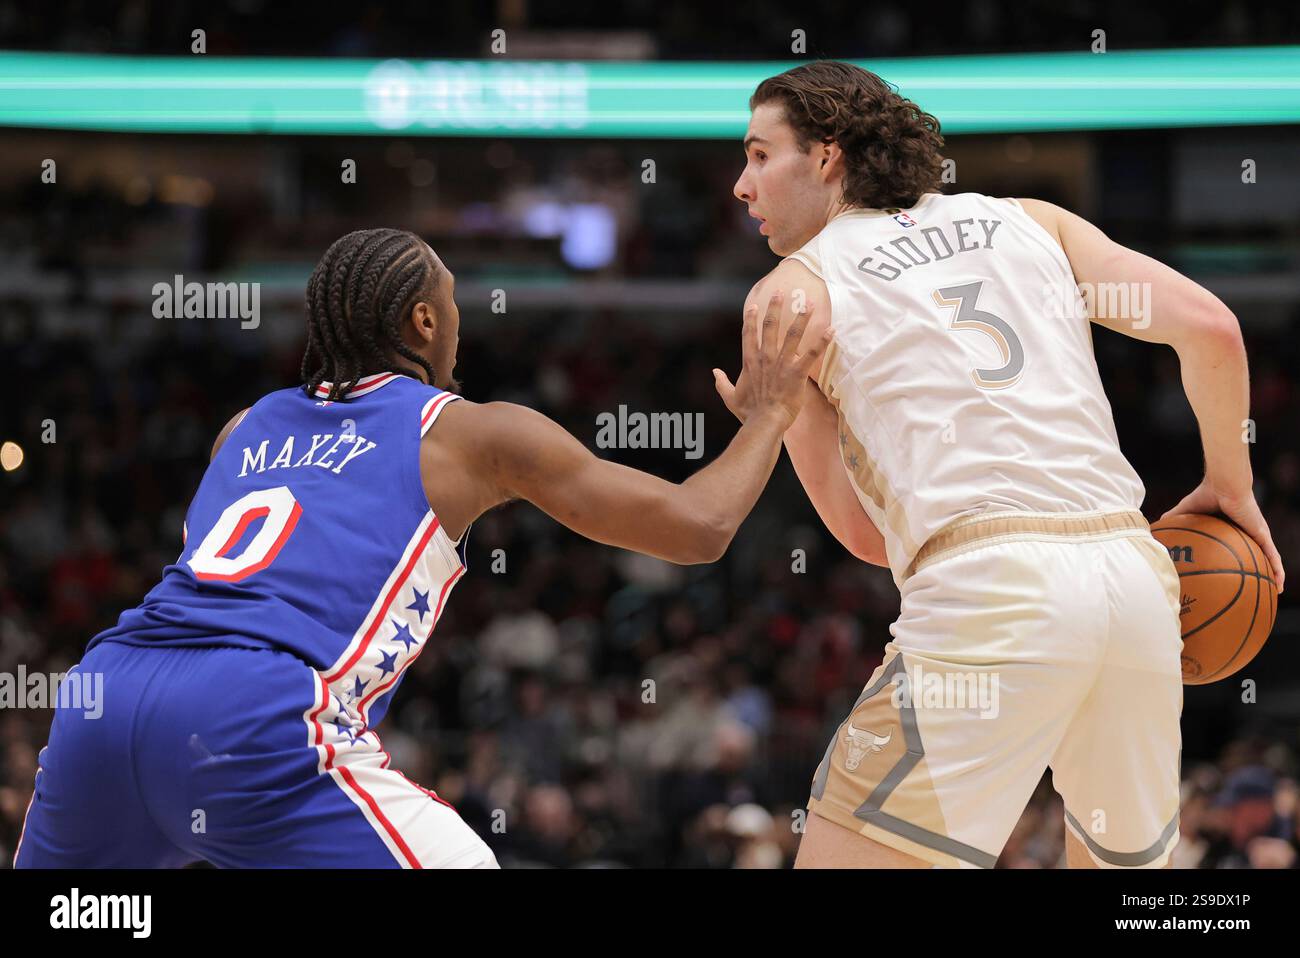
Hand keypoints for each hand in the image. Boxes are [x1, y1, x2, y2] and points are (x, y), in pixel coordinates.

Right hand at [713, 289, 828, 428]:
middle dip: (776, 307)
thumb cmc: (748, 413)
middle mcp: (765, 358)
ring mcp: (781, 364)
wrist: (763, 423)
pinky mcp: (797, 373)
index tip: (754, 305)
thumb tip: (714, 373)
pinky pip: (812, 354)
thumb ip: (721, 384)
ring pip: (793, 335)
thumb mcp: (730, 398)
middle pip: (770, 327)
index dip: (751, 319)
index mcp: (750, 362)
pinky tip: (832, 329)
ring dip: (802, 318)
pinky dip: (822, 341)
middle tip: (781, 291)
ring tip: (810, 303)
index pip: (749, 335)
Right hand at [1159, 478, 1284, 592]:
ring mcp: (1258, 533)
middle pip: (1257, 554)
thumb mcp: (1185, 510)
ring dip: (1274, 573)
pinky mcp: (1262, 533)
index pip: (1239, 545)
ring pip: (1269, 557)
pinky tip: (1280, 583)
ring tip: (1277, 590)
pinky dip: (1277, 569)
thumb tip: (1157, 526)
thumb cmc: (1206, 493)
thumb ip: (1174, 518)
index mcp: (1233, 526)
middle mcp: (1248, 531)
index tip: (1238, 571)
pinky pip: (1272, 555)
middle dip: (1261, 569)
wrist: (1224, 484)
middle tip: (1260, 585)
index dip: (1240, 558)